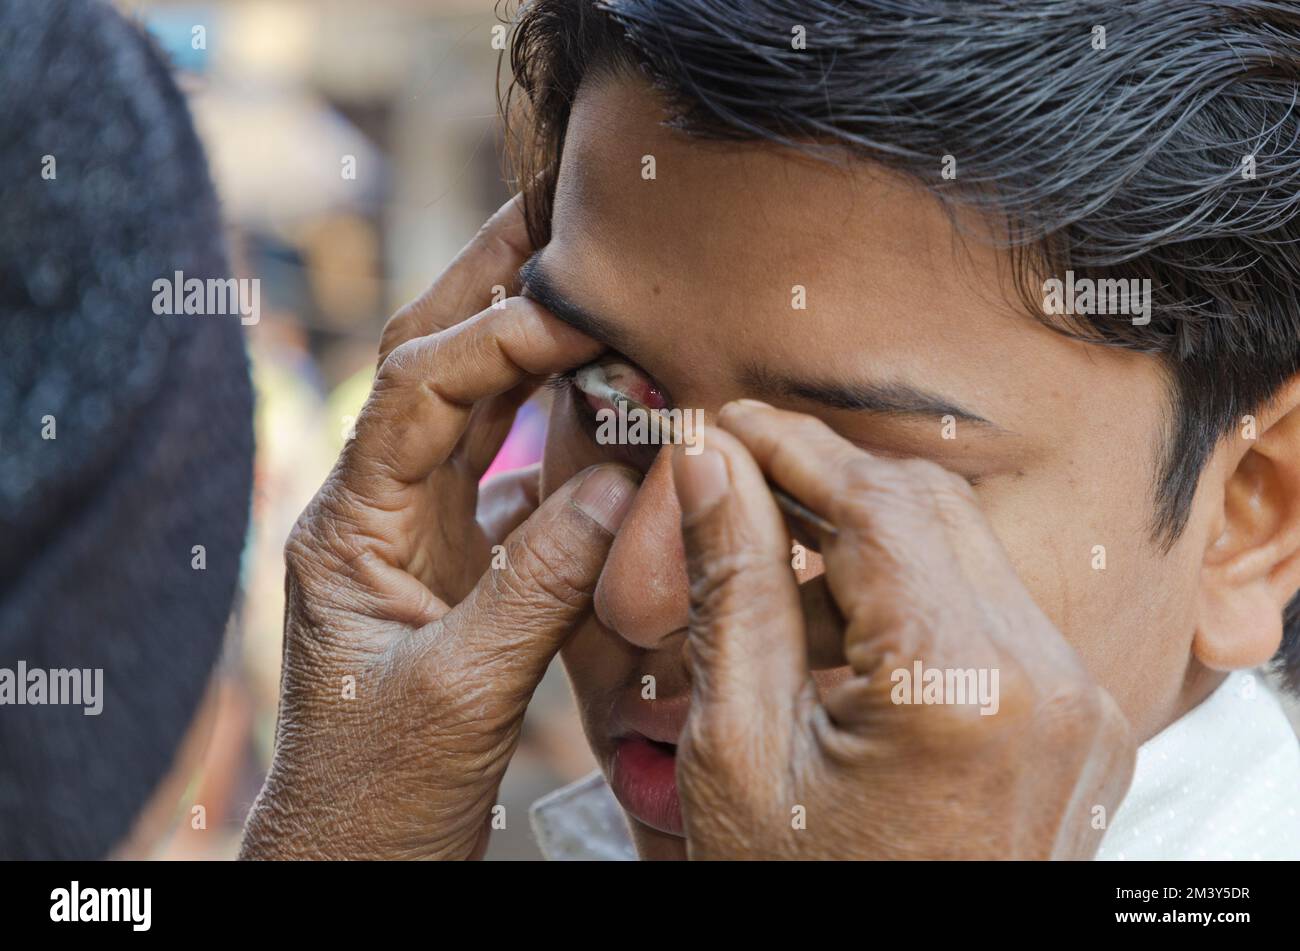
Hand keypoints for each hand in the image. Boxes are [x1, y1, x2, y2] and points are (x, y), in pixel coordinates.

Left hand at [240, 197, 638, 859]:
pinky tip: (600, 390)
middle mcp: (375, 510)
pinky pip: (507, 465)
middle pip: (427, 365)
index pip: (415, 390)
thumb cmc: (383, 791)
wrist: (361, 855)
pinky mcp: (457, 559)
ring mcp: (417, 531)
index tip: (575, 305)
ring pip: (468, 406)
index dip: (494, 334)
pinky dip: (554, 419)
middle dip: (485, 284)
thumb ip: (539, 584)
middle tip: (553, 211)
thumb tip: (622, 480)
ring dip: (521, 337)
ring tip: (581, 271)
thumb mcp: (463, 692)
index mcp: (347, 526)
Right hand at [670, 400, 1135, 858]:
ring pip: (965, 550)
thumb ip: (729, 583)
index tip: (723, 424)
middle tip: (737, 475)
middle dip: (827, 479)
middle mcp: (1049, 680)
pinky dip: (912, 593)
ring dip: (867, 535)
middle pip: (930, 507)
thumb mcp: (733, 745)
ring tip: (772, 561)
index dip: (788, 446)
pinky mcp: (1076, 724)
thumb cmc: (797, 894)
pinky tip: (837, 625)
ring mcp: (1077, 705)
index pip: (876, 501)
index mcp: (963, 683)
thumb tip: (703, 460)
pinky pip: (991, 612)